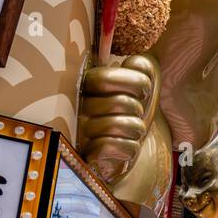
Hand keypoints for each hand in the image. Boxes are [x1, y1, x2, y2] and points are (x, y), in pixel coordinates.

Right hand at [77, 54, 159, 184]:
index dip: (136, 83)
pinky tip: (126, 147)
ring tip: (132, 132)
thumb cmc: (131, 113)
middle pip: (117, 103)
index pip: (105, 77)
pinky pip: (108, 147)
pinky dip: (128, 148)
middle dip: (136, 109)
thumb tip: (131, 62)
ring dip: (135, 129)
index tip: (142, 92)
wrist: (124, 151)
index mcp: (86, 84)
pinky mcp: (82, 156)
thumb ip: (142, 68)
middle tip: (135, 113)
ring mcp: (77, 132)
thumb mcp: (142, 86)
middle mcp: (76, 106)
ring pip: (115, 125)